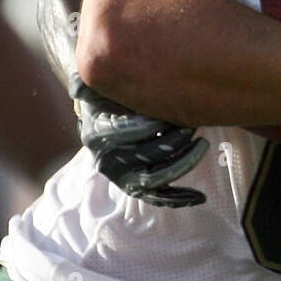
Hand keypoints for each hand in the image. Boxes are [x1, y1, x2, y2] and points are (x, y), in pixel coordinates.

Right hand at [71, 77, 209, 206]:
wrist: (107, 124)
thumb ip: (87, 82)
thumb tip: (77, 86)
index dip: (146, 123)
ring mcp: (124, 179)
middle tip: (192, 125)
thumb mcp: (95, 88)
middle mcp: (108, 162)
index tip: (168, 112)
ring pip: (156, 179)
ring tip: (203, 145)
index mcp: (96, 136)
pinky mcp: (139, 189)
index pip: (121, 131)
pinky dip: (180, 198)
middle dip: (172, 140)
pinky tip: (201, 197)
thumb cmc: (107, 99)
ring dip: (182, 163)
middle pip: (144, 155)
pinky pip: (160, 198)